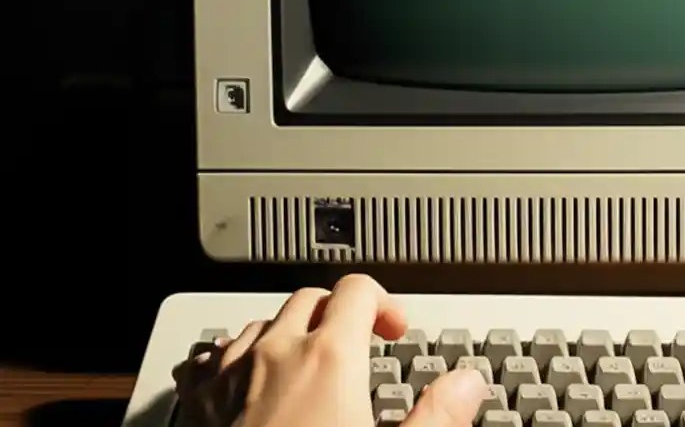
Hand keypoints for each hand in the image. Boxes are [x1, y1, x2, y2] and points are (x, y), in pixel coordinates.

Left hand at [172, 274, 488, 426]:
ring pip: (262, 325)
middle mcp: (276, 354)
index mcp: (329, 358)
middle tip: (359, 346)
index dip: (384, 304)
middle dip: (338, 315)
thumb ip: (436, 415)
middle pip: (310, 300)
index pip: (358, 290)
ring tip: (308, 365)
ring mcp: (230, 376)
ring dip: (288, 335)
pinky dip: (236, 358)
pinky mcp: (199, 403)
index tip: (394, 331)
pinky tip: (247, 378)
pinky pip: (213, 357)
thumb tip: (465, 385)